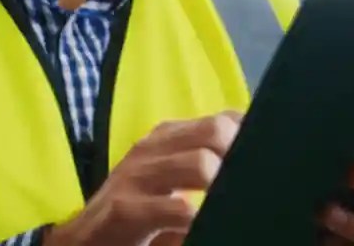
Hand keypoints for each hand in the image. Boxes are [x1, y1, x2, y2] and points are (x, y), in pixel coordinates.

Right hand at [43, 112, 241, 245]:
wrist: (81, 242)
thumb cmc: (135, 212)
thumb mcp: (169, 179)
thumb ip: (203, 162)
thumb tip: (256, 154)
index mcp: (167, 136)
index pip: (223, 119)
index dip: (253, 136)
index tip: (273, 159)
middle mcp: (152, 147)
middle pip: (216, 131)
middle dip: (241, 156)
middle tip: (254, 186)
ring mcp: (137, 176)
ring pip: (201, 164)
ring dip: (224, 187)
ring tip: (234, 207)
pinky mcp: (125, 209)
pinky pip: (177, 209)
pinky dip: (199, 222)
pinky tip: (204, 231)